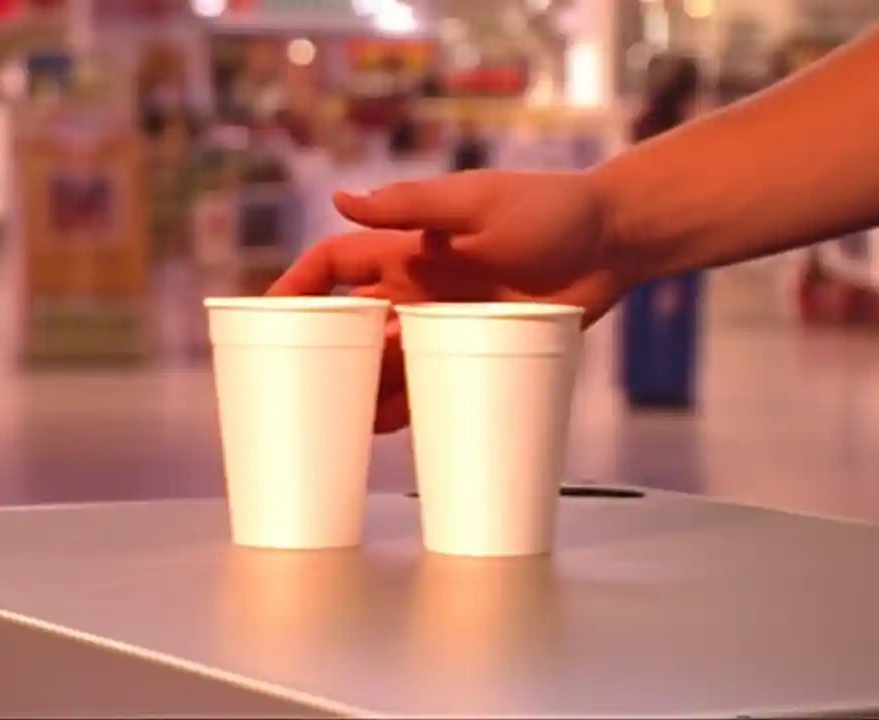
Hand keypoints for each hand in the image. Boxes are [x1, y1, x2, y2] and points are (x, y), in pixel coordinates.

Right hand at [267, 169, 632, 433]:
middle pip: (352, 327)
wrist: (616, 242)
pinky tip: (381, 436)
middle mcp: (418, 289)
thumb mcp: (479, 202)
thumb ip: (414, 206)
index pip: (335, 267)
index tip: (262, 318)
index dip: (297, 288)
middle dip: (320, 355)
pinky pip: (433, 387)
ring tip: (327, 428)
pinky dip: (406, 411)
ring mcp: (447, 326)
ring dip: (357, 393)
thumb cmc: (551, 209)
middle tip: (288, 391)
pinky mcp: (479, 353)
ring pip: (386, 366)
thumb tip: (340, 198)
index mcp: (408, 248)